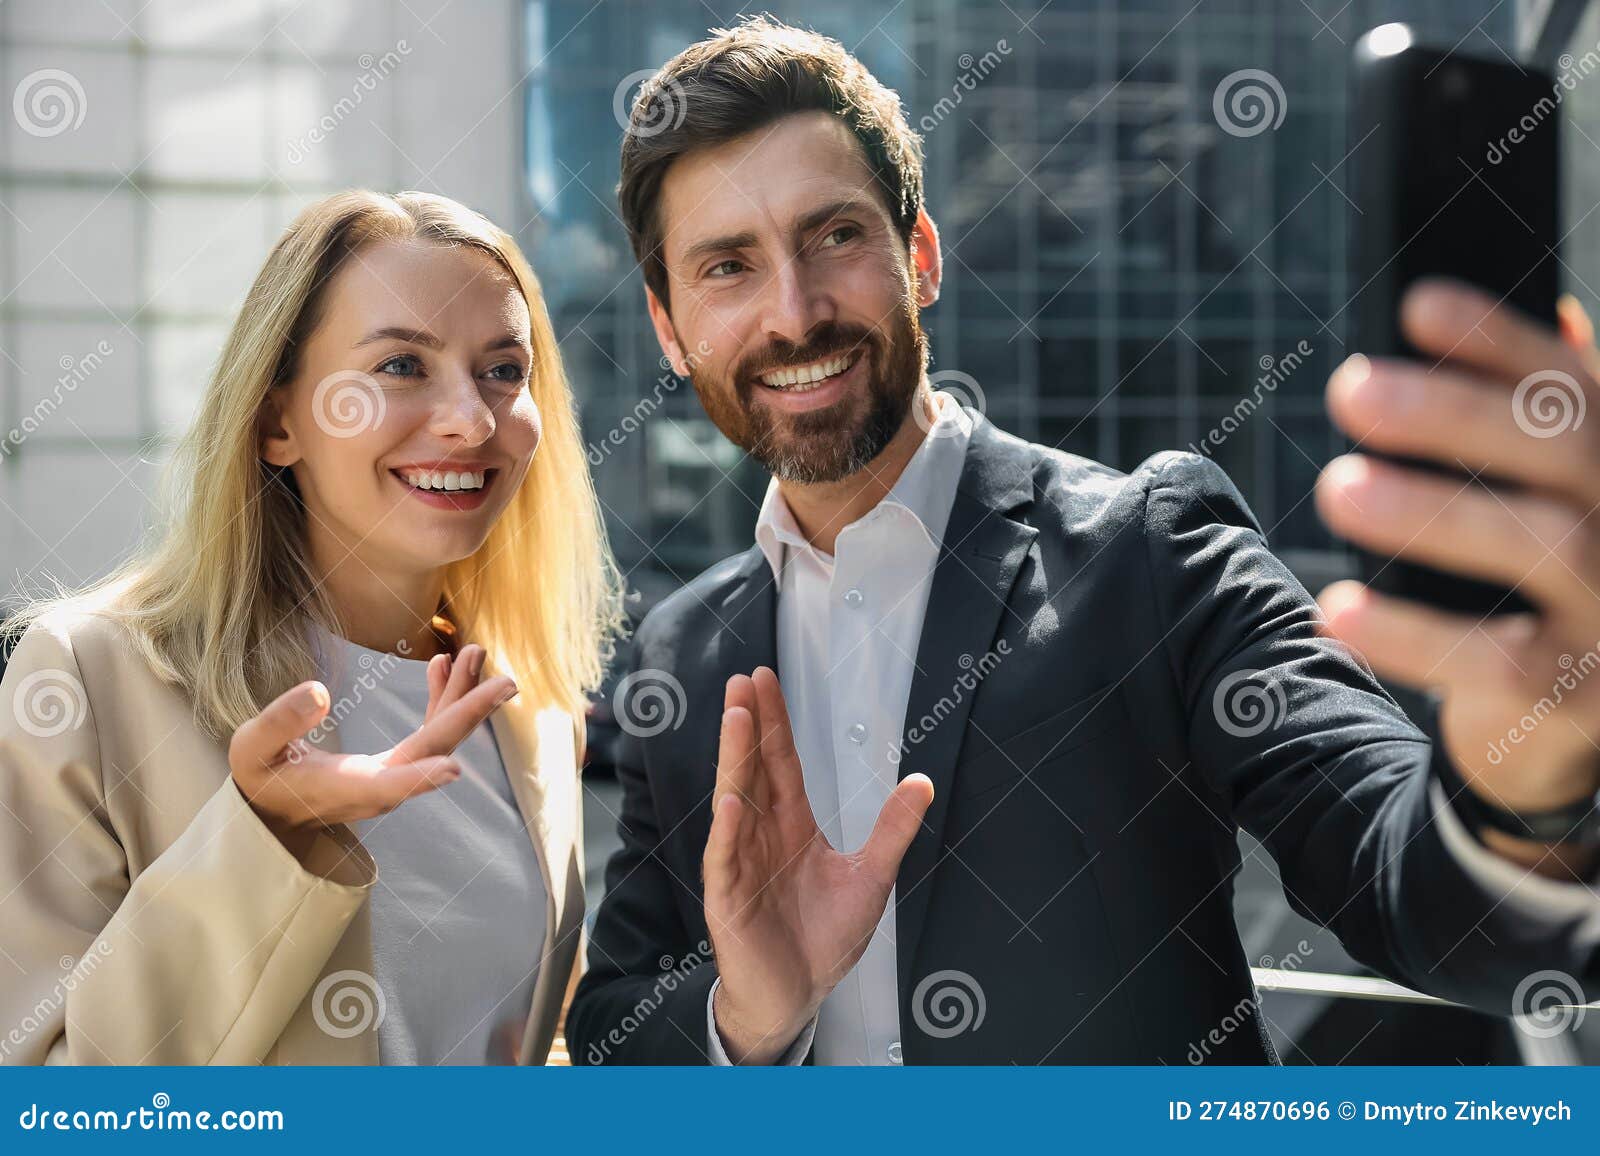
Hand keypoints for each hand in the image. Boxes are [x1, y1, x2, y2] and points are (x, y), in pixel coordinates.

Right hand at [229, 642, 516, 855]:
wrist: (273, 806)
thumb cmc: (262, 777)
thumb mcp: (253, 750)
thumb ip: (281, 723)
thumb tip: (317, 693)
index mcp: (348, 789)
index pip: (389, 785)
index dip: (420, 777)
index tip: (452, 769)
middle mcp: (383, 786)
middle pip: (434, 749)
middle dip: (469, 713)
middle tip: (505, 682)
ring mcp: (395, 774)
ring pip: (438, 735)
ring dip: (462, 696)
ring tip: (478, 654)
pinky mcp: (397, 761)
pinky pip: (428, 728)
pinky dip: (440, 696)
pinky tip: (443, 664)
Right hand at [703, 667, 933, 1062]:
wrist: (797, 994)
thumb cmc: (823, 936)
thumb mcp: (871, 877)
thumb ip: (893, 830)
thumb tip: (922, 782)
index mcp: (792, 825)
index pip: (780, 762)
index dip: (774, 722)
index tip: (764, 678)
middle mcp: (760, 835)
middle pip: (753, 770)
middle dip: (748, 726)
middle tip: (743, 681)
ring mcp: (740, 863)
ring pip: (735, 803)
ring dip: (734, 762)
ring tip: (736, 719)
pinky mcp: (729, 899)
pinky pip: (726, 860)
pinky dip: (728, 832)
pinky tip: (731, 803)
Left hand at [1316, 279, 1599, 874]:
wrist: (1577, 724)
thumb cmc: (1564, 582)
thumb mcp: (1569, 495)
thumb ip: (1568, 410)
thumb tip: (1567, 318)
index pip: (1579, 389)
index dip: (1504, 344)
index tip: (1418, 307)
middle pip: (1571, 450)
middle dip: (1458, 414)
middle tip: (1351, 387)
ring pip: (1547, 546)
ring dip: (1435, 511)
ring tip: (1337, 487)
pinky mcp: (1585, 692)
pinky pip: (1499, 661)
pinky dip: (1413, 634)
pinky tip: (1337, 609)